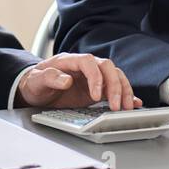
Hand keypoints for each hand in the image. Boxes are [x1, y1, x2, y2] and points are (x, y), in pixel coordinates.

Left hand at [15, 53, 141, 109]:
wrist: (35, 89)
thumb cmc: (35, 83)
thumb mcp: (36, 81)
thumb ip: (49, 78)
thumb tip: (66, 80)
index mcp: (70, 61)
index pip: (89, 62)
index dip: (96, 77)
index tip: (96, 96)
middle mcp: (84, 67)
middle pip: (107, 67)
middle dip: (115, 86)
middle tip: (116, 106)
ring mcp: (92, 77)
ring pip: (115, 76)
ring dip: (123, 91)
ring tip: (126, 108)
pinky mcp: (97, 89)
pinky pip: (114, 89)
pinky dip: (125, 95)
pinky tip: (133, 103)